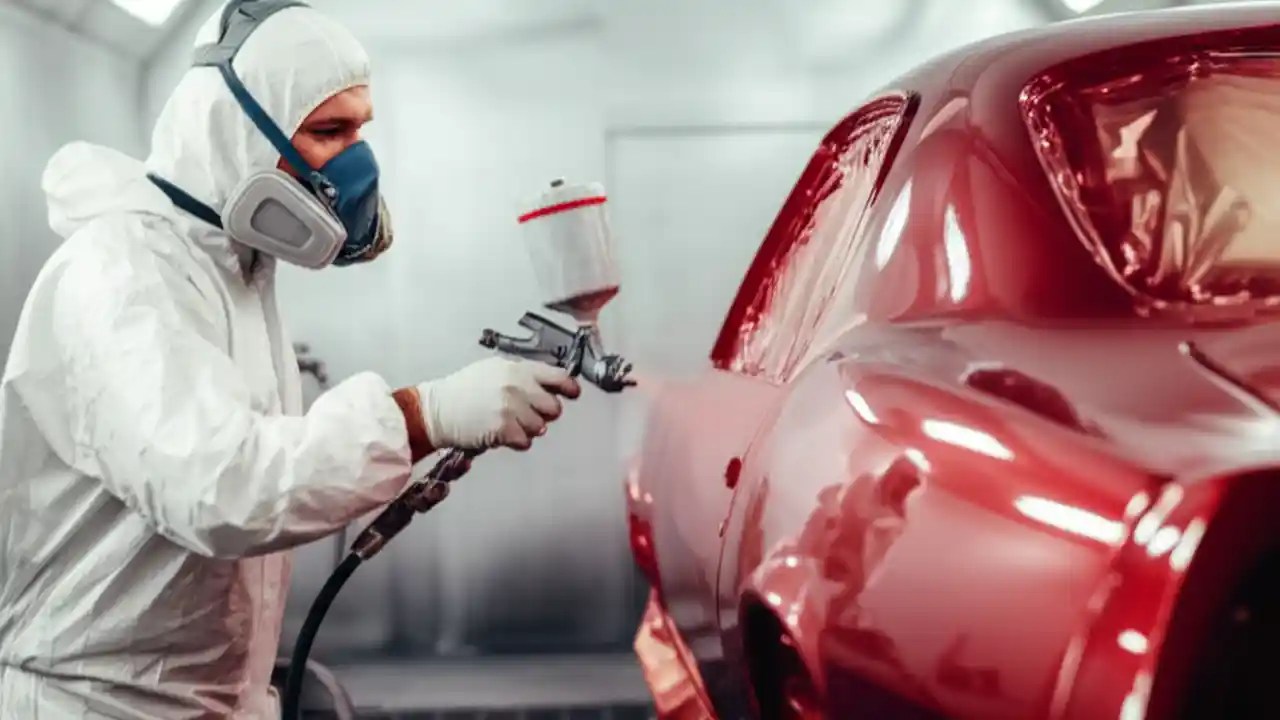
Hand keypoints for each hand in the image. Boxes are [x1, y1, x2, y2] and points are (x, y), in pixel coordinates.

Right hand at [416, 357, 580, 450]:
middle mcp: (517, 386)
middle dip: (544, 413)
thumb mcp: (493, 369)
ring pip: (541, 427)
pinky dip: (517, 441)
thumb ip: (522, 375)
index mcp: (516, 368)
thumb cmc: (463, 390)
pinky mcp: (504, 428)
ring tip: (509, 423)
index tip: (573, 393)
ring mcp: (511, 407)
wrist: (438, 409)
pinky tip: (502, 433)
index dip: (568, 387)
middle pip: (553, 406)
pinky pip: (526, 441)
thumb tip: (548, 383)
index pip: (557, 376)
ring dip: (528, 429)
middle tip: (527, 414)